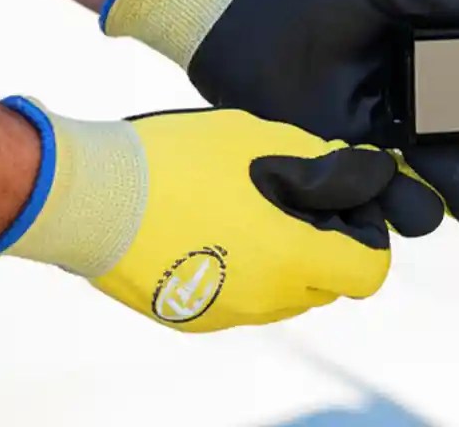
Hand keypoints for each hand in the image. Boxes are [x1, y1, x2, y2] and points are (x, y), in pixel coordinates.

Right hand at [0, 98, 396, 332]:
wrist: (90, 195)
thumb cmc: (178, 160)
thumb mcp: (264, 141)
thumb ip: (326, 163)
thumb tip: (368, 172)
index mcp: (291, 257)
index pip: (368, 271)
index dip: (366, 236)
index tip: (341, 207)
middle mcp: (265, 298)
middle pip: (329, 284)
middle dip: (327, 247)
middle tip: (296, 200)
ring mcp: (226, 313)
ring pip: (287, 296)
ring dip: (288, 261)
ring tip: (253, 210)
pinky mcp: (192, 318)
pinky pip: (242, 300)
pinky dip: (246, 272)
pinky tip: (217, 229)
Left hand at [98, 0, 458, 235]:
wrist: (237, 10)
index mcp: (443, 77)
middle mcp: (421, 122)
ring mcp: (382, 152)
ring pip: (440, 206)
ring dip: (450, 200)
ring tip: (428, 179)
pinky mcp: (339, 173)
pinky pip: (380, 213)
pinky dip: (388, 207)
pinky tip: (378, 175)